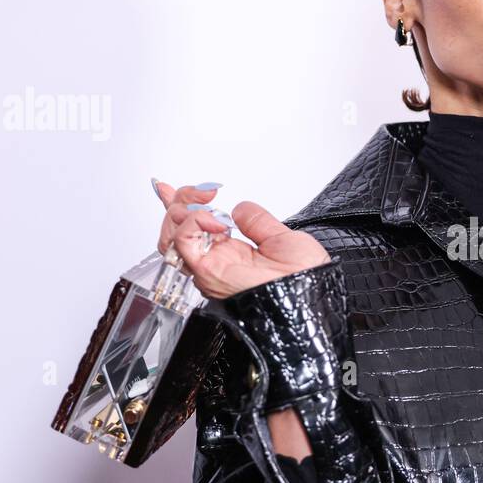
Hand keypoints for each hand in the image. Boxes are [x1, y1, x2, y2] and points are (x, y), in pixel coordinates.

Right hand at [152, 180, 331, 298]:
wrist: (309, 295)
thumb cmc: (305, 276)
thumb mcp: (282, 238)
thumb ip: (257, 222)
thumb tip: (240, 209)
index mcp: (230, 255)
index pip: (192, 229)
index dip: (180, 206)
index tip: (176, 187)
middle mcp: (215, 263)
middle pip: (175, 231)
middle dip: (181, 202)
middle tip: (204, 191)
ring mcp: (209, 269)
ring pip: (173, 236)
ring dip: (184, 210)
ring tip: (208, 203)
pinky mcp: (208, 272)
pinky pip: (184, 242)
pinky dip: (193, 222)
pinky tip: (215, 219)